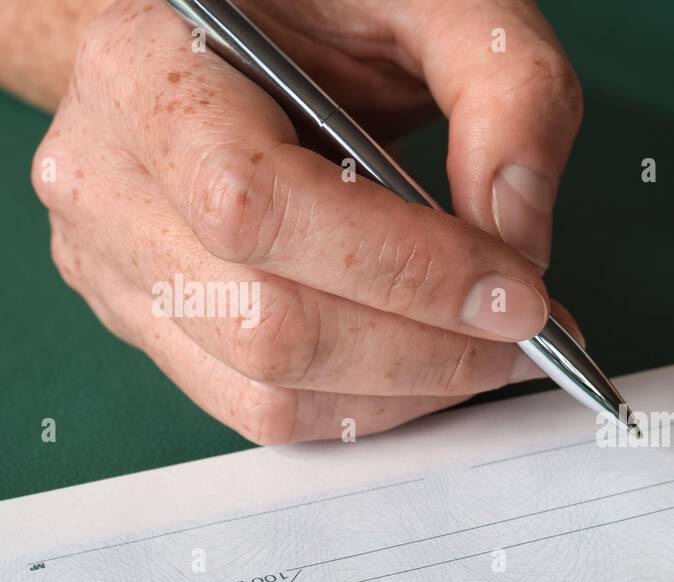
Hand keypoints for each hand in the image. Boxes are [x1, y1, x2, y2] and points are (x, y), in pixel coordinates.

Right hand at [31, 0, 582, 441]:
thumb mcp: (440, 2)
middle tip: (524, 336)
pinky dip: (367, 405)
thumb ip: (506, 90)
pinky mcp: (152, 322)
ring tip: (488, 353)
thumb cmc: (325, 6)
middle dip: (427, 352)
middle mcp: (109, 176)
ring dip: (406, 393)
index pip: (261, 207)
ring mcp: (117, 262)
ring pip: (266, 394)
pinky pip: (264, 410)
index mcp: (149, 66)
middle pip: (267, 327)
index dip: (407, 271)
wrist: (233, 23)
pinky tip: (427, 365)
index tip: (517, 296)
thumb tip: (522, 242)